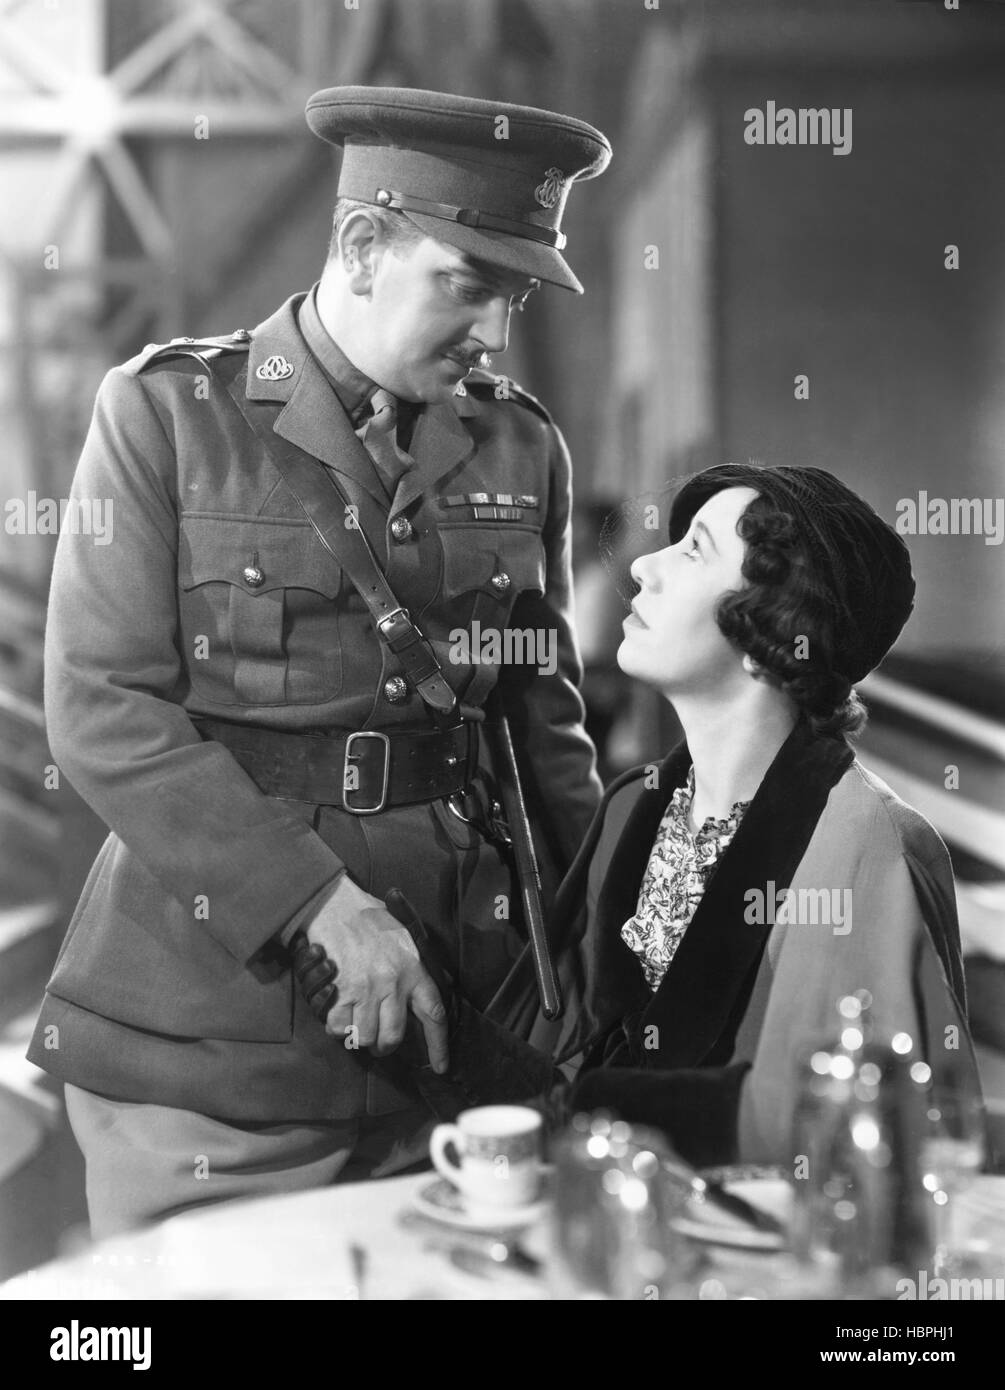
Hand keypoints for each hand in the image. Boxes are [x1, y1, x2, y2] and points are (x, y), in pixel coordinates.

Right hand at [305, 875, 448, 1073]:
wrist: (336, 902)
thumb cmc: (370, 917)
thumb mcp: (404, 936)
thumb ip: (413, 967)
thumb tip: (416, 998)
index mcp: (414, 969)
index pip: (434, 1015)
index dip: (438, 1046)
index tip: (441, 1067)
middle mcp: (393, 983)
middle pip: (393, 1037)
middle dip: (384, 1046)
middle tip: (377, 1043)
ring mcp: (366, 988)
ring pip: (365, 1037)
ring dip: (359, 1037)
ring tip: (356, 1026)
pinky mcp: (341, 990)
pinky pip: (339, 1027)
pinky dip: (337, 1027)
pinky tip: (338, 1014)